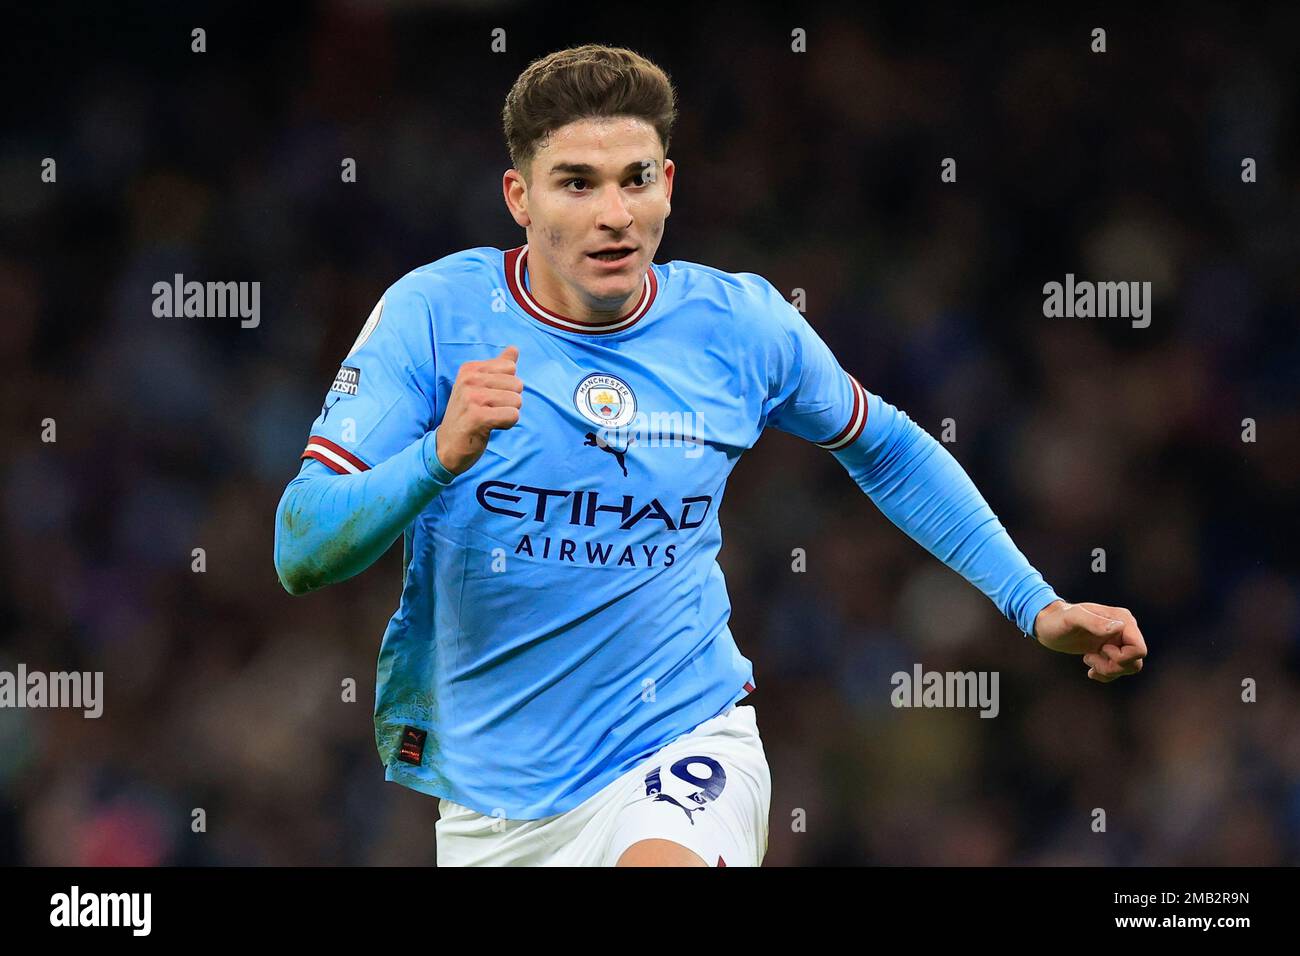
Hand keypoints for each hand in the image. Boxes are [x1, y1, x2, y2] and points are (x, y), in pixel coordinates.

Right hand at [434, 345, 522, 475]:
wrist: (447, 446)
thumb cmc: (467, 415)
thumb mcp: (479, 387)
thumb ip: (498, 367)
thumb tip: (514, 348)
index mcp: (470, 369)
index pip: (510, 367)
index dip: (507, 386)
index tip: (489, 398)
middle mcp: (469, 380)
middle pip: (517, 384)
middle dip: (510, 401)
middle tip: (490, 411)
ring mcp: (471, 398)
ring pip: (517, 400)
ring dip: (508, 414)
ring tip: (489, 419)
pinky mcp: (477, 417)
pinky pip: (512, 415)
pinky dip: (507, 424)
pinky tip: (490, 428)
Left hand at [1033, 600, 1146, 682]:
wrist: (1047, 625)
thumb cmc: (1057, 619)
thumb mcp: (1072, 618)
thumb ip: (1094, 622)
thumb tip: (1119, 627)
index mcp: (1123, 619)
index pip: (1139, 649)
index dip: (1122, 657)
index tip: (1101, 650)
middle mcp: (1124, 630)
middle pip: (1135, 661)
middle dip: (1113, 667)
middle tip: (1089, 659)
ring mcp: (1118, 641)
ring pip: (1128, 668)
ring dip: (1108, 670)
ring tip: (1087, 660)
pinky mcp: (1110, 651)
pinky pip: (1119, 671)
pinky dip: (1105, 675)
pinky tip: (1089, 670)